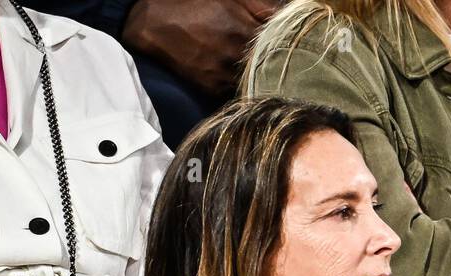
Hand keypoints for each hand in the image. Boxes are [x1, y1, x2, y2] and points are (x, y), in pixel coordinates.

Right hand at [123, 0, 279, 97]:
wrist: (152, 24)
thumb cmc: (192, 5)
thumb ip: (261, 7)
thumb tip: (288, 11)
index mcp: (244, 29)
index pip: (282, 43)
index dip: (290, 44)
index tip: (299, 45)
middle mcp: (237, 54)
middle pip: (271, 66)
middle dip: (279, 64)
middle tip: (289, 63)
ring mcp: (224, 73)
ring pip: (255, 81)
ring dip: (262, 78)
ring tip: (267, 74)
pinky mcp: (212, 87)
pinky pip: (236, 91)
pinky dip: (243, 86)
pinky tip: (245, 80)